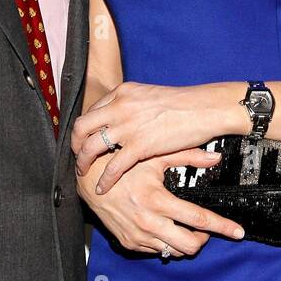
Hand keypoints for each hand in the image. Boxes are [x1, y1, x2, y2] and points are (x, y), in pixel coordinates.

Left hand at [71, 80, 244, 191]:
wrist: (206, 108)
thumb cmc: (185, 104)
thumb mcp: (151, 96)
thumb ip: (133, 104)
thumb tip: (124, 115)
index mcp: (123, 92)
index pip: (92, 110)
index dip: (86, 128)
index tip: (85, 139)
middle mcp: (119, 106)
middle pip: (81, 126)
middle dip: (75, 144)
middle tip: (78, 157)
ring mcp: (127, 126)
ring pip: (89, 147)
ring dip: (83, 163)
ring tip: (84, 174)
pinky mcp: (139, 145)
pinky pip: (112, 167)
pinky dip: (104, 180)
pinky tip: (103, 188)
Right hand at [76, 149, 245, 255]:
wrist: (88, 179)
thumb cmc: (123, 163)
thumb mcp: (155, 156)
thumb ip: (187, 156)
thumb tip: (215, 157)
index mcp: (157, 200)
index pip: (198, 219)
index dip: (222, 227)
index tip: (238, 232)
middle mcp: (148, 222)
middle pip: (188, 245)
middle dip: (203, 240)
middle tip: (206, 230)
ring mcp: (137, 235)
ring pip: (173, 251)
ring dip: (185, 242)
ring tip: (186, 227)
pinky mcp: (128, 242)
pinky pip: (155, 251)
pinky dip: (165, 242)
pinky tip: (164, 227)